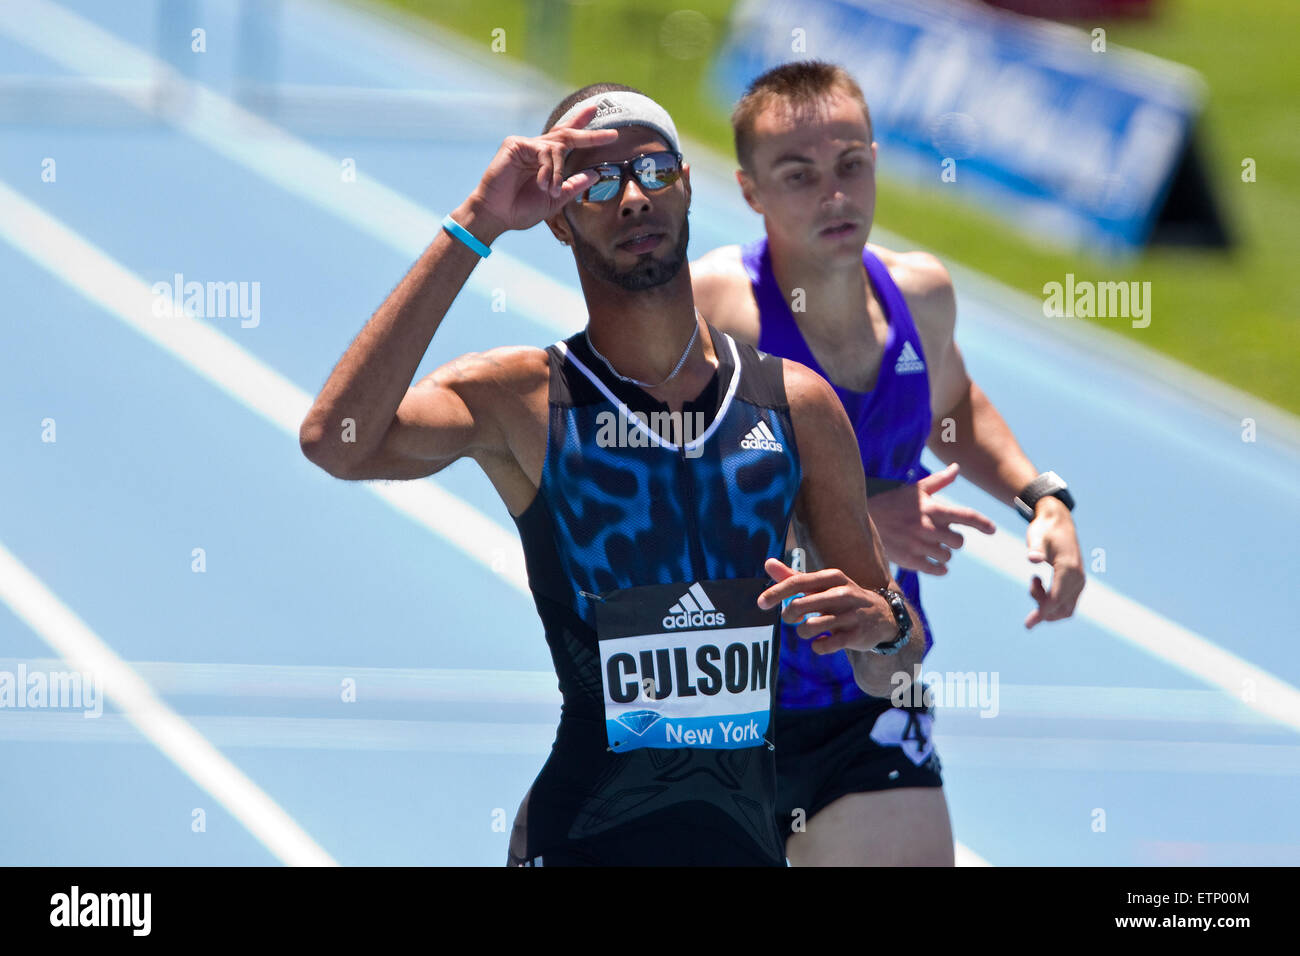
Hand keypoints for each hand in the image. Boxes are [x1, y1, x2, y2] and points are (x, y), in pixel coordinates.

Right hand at [464, 103, 617, 239]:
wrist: (496, 215)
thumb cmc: (520, 209)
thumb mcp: (555, 199)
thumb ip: (573, 186)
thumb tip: (595, 174)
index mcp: (545, 161)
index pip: (566, 139)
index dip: (582, 126)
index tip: (597, 114)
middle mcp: (536, 149)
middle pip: (566, 134)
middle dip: (589, 134)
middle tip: (612, 135)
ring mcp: (525, 145)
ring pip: (557, 148)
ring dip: (559, 171)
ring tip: (551, 190)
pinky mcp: (515, 144)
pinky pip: (543, 152)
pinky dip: (548, 169)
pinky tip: (543, 184)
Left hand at [757, 558, 896, 654]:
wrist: (884, 617)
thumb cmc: (842, 599)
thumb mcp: (823, 585)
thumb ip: (794, 576)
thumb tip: (767, 563)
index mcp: (832, 577)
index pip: (797, 582)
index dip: (776, 593)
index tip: (761, 604)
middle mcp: (842, 593)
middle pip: (800, 605)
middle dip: (789, 615)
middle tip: (792, 618)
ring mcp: (851, 615)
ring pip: (811, 626)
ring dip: (803, 631)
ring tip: (809, 629)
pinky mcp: (856, 635)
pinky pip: (826, 644)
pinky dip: (818, 646)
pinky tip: (821, 642)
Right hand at [868, 463, 994, 574]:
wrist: (863, 521)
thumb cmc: (892, 504)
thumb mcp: (915, 489)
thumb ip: (939, 481)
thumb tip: (956, 467)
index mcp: (932, 508)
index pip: (966, 516)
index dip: (982, 523)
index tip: (992, 530)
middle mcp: (928, 527)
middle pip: (959, 541)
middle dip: (952, 539)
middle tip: (940, 536)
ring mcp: (919, 545)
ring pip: (948, 556)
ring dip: (943, 553)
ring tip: (930, 547)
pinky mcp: (910, 560)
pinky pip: (937, 570)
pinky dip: (939, 568)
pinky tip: (934, 563)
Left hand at [1024, 497, 1084, 628]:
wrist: (1058, 522)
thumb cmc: (1045, 530)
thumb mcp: (1037, 536)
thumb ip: (1035, 548)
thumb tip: (1032, 559)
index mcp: (1069, 568)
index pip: (1057, 598)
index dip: (1042, 612)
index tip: (1028, 624)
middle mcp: (1078, 577)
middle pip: (1062, 608)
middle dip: (1043, 608)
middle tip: (1031, 585)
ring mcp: (1079, 581)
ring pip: (1065, 608)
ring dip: (1046, 604)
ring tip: (1034, 582)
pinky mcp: (1077, 583)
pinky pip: (1066, 603)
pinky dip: (1051, 601)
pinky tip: (1039, 583)